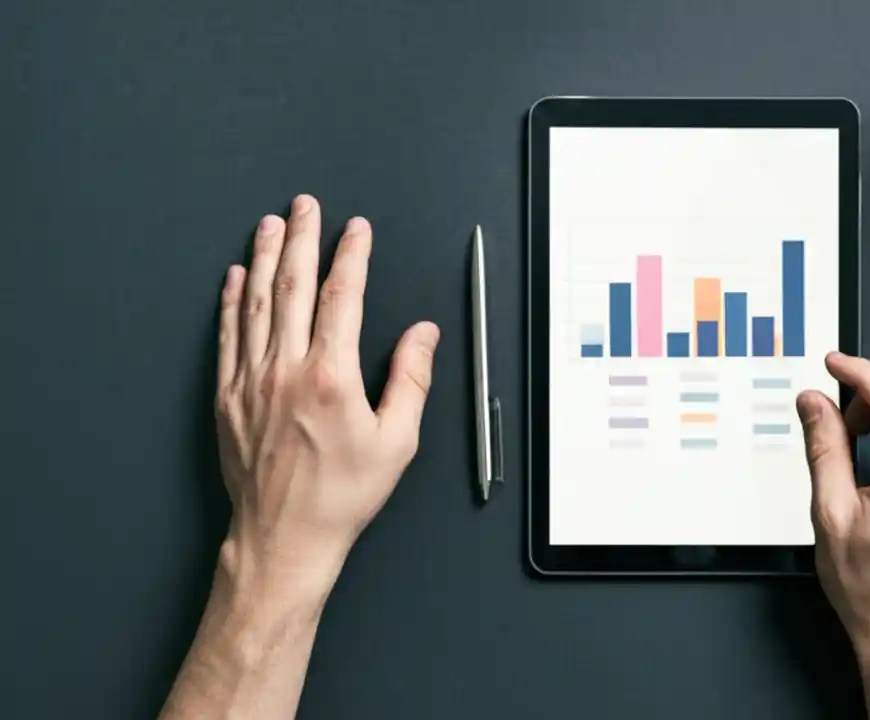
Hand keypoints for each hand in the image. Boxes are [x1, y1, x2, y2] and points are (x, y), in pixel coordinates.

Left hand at [215, 195, 440, 598]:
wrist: (284, 537)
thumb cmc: (341, 497)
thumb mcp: (397, 442)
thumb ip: (412, 380)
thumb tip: (423, 335)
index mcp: (332, 377)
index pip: (342, 297)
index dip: (350, 256)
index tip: (355, 230)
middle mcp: (287, 371)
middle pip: (294, 287)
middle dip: (301, 238)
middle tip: (304, 206)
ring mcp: (251, 381)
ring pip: (256, 303)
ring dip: (264, 258)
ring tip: (270, 225)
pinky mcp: (227, 398)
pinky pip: (228, 336)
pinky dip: (231, 302)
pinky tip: (234, 278)